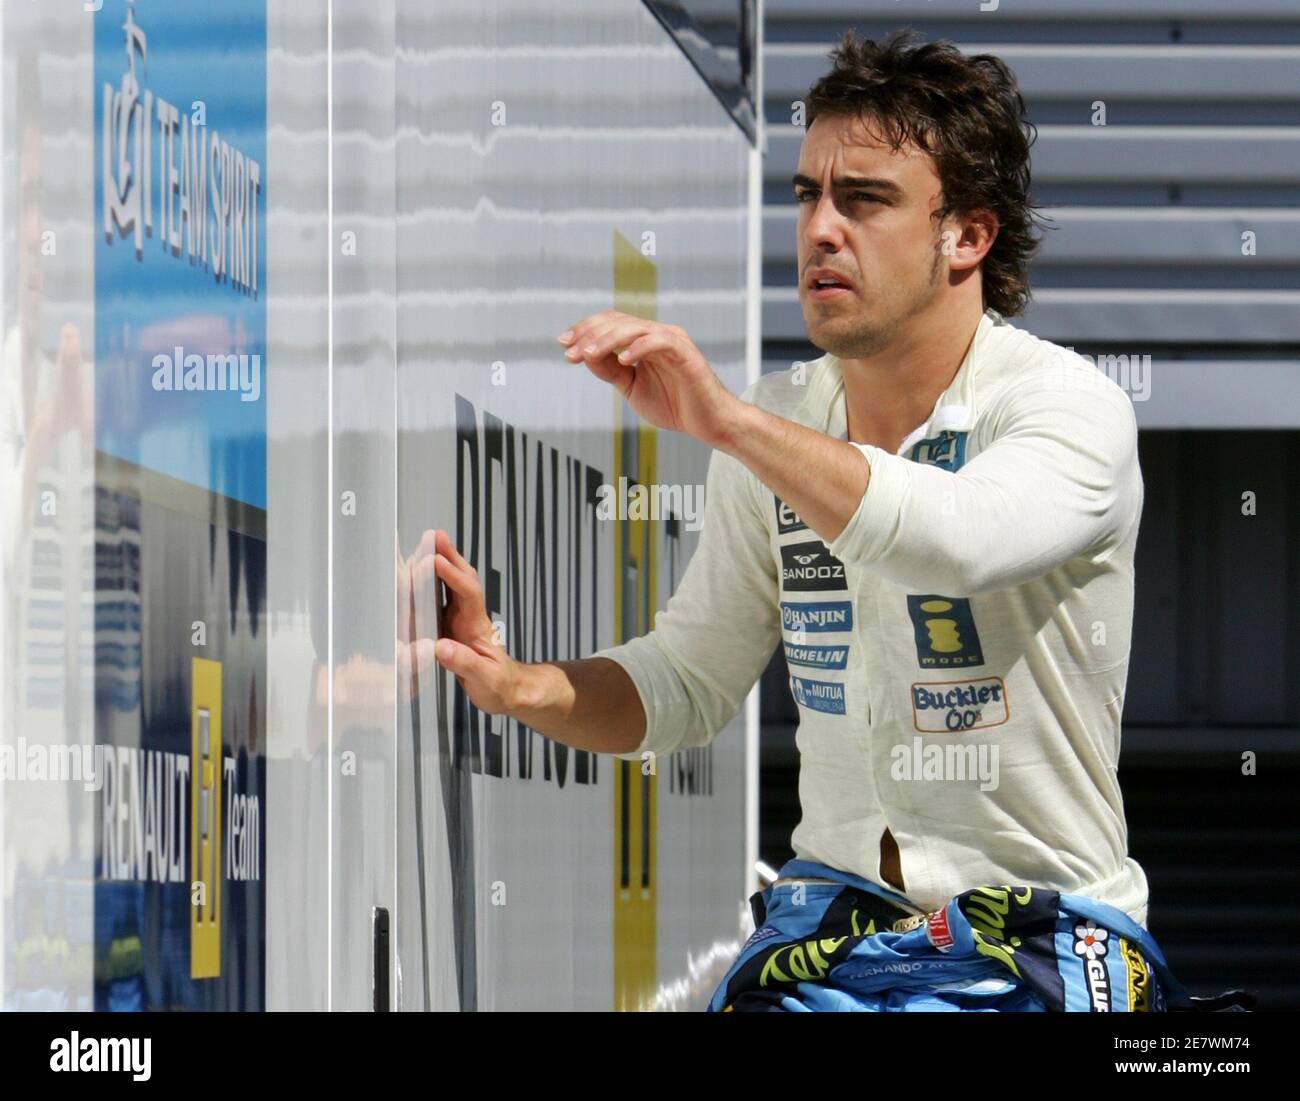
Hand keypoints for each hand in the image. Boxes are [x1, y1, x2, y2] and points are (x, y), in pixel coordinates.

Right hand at [427, 529, 521, 714]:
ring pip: (455, 583)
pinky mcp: (454, 625)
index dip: (453, 577)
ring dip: (444, 562)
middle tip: (434, 535)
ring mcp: (463, 619)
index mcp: (477, 626)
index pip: (468, 594)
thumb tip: (439, 647)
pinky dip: (435, 580)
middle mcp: (470, 616)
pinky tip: (423, 570)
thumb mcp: (484, 680)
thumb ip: (464, 663)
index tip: (436, 561)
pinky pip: (444, 596)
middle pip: (464, 579)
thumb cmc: (498, 686)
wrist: (508, 691)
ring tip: (428, 541)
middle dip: (450, 556)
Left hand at [558, 309, 737, 446]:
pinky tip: (623, 360)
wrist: (708, 424)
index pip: (610, 324)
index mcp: (644, 340)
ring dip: (607, 339)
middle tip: (570, 351)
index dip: (585, 330)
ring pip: (635, 327)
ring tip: (588, 354)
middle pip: (618, 321)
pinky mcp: (686, 353)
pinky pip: (659, 341)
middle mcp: (657, 334)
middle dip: (590, 334)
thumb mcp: (631, 388)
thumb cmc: (673, 405)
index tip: (564, 345)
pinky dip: (639, 348)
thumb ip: (610, 371)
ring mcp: (673, 341)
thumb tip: (584, 355)